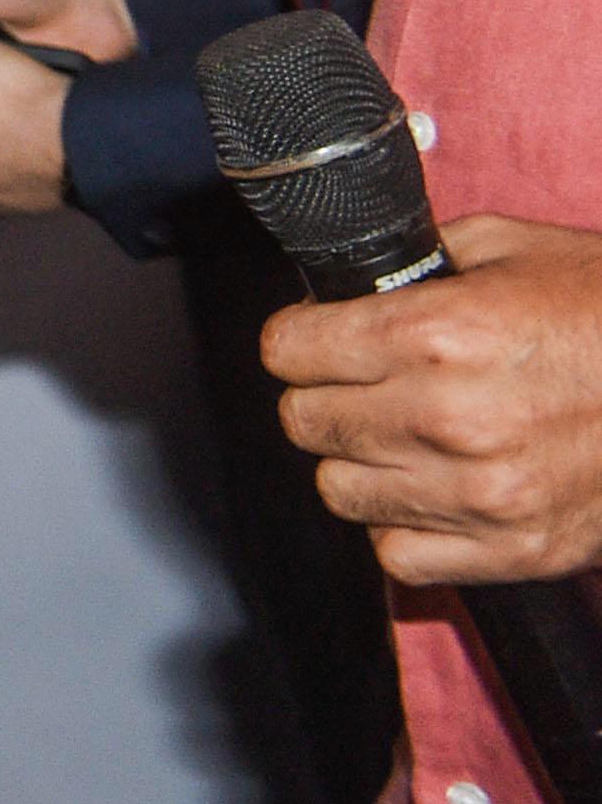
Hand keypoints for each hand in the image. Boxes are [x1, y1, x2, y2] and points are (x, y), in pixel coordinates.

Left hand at [265, 216, 601, 586]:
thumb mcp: (513, 248)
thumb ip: (419, 265)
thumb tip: (348, 281)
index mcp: (435, 334)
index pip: (288, 351)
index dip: (300, 339)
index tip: (317, 340)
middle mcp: (448, 416)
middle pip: (305, 421)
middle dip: (325, 396)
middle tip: (364, 386)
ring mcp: (482, 492)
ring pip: (339, 490)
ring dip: (361, 463)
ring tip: (405, 436)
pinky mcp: (515, 549)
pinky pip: (398, 555)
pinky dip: (405, 526)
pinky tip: (436, 489)